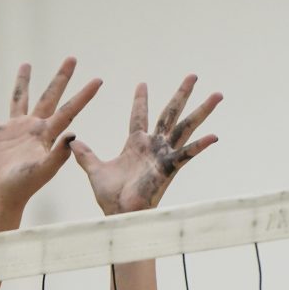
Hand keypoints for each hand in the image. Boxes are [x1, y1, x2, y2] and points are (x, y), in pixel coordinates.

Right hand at [0, 58, 102, 219]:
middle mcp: (33, 128)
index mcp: (47, 134)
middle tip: (72, 57)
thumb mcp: (44, 170)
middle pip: (50, 96)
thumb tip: (73, 134)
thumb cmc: (22, 187)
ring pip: (20, 99)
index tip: (99, 80)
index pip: (70, 110)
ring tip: (26, 64)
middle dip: (61, 77)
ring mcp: (14, 131)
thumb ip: (58, 154)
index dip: (84, 95)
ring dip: (23, 82)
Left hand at [70, 74, 219, 214]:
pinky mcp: (169, 168)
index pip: (139, 115)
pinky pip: (186, 155)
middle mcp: (153, 146)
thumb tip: (71, 140)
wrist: (119, 214)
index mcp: (136, 144)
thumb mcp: (95, 170)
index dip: (141, 100)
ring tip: (217, 94)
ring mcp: (164, 155)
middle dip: (182, 94)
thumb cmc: (110, 197)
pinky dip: (200, 146)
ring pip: (186, 127)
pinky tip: (214, 136)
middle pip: (170, 113)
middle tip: (193, 75)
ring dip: (201, 111)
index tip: (142, 83)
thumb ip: (85, 154)